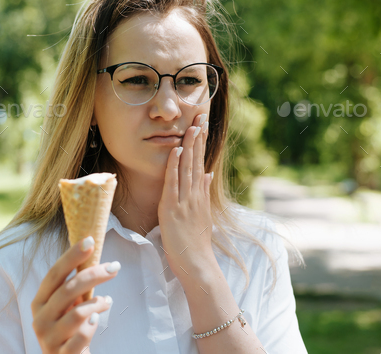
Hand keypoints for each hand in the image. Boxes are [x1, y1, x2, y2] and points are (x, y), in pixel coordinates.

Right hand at [31, 236, 119, 353]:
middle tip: (115, 267)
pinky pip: (82, 336)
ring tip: (107, 301)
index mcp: (40, 302)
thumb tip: (92, 252)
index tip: (90, 240)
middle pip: (67, 290)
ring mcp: (49, 339)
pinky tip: (97, 320)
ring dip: (97, 303)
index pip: (54, 274)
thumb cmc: (70, 328)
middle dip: (94, 274)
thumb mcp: (68, 305)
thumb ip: (74, 285)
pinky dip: (92, 326)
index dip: (71, 256)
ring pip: (77, 313)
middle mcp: (40, 319)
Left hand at [158, 113, 214, 279]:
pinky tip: (177, 151)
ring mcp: (185, 201)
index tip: (201, 125)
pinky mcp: (173, 209)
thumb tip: (208, 174)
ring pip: (187, 168)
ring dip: (189, 146)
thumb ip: (204, 193)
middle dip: (197, 138)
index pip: (201, 163)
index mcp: (200, 195)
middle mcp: (194, 195)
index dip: (200, 144)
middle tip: (200, 116)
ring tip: (191, 126)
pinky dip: (174, 166)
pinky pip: (173, 183)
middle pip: (196, 161)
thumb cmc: (196, 244)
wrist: (197, 264)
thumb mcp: (203, 215)